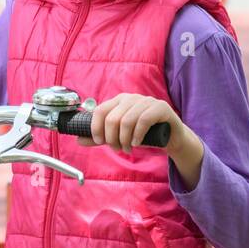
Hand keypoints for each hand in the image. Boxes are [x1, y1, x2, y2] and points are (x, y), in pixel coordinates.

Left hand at [81, 93, 204, 187]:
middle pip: (112, 118)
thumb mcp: (119, 136)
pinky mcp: (160, 108)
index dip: (96, 128)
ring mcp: (146, 101)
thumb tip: (78, 140)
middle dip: (112, 138)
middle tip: (117, 149)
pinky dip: (137, 135)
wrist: (170, 137)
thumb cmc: (143, 134)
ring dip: (124, 140)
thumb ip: (100, 138)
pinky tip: (137, 143)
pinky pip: (144, 120)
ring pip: (127, 120)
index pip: (100, 110)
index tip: (99, 141)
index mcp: (118, 101)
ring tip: (128, 148)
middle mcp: (131, 98)